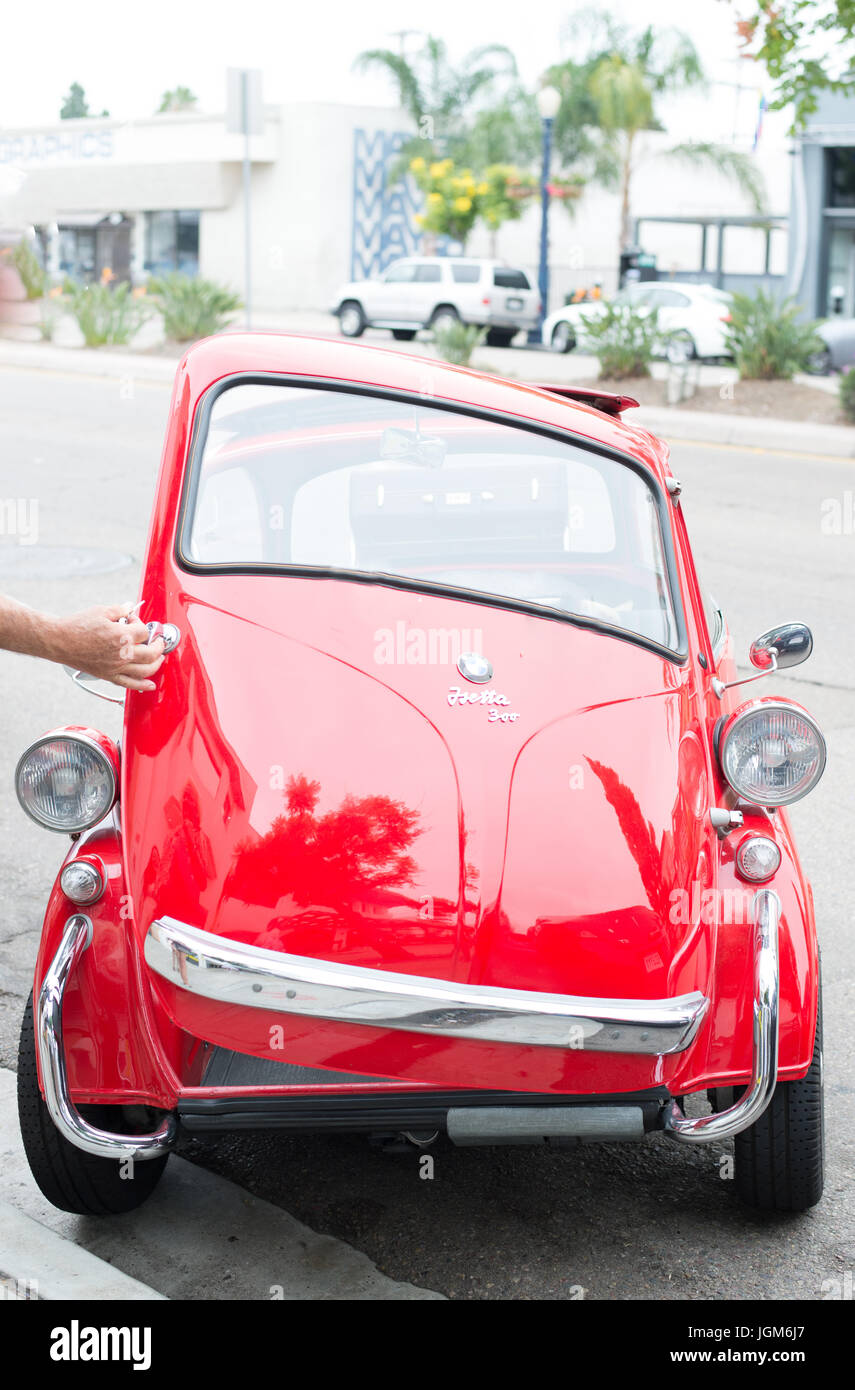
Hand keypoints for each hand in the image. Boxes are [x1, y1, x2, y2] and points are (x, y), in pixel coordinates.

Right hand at [49, 604, 165, 690]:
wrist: (59, 641)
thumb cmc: (77, 626)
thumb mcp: (102, 611)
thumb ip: (120, 610)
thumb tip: (131, 610)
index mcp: (121, 636)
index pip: (144, 632)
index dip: (142, 625)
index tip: (135, 622)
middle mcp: (121, 654)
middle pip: (151, 653)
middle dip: (158, 646)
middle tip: (158, 641)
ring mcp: (115, 667)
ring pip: (145, 670)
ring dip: (156, 664)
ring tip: (159, 658)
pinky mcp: (108, 675)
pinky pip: (129, 684)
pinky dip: (143, 685)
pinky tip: (150, 685)